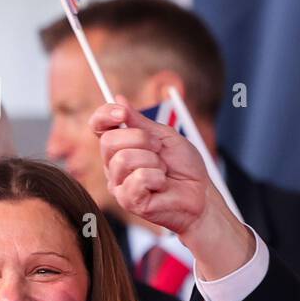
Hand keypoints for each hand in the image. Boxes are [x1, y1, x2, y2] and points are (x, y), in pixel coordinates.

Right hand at [91, 98, 254, 278]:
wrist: (201, 194)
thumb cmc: (185, 168)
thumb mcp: (165, 137)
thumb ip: (140, 122)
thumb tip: (118, 99)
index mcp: (121, 146)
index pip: (98, 126)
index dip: (104, 115)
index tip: (121, 112)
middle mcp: (113, 165)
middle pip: (109, 141)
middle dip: (141, 139)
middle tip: (159, 150)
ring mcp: (119, 184)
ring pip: (123, 160)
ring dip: (153, 161)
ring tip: (163, 171)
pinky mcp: (127, 201)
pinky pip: (138, 179)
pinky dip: (157, 178)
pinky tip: (162, 185)